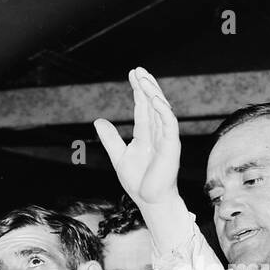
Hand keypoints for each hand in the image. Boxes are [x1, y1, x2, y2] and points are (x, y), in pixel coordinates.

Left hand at [94, 67, 179, 209]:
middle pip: (152, 103)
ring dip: (153, 93)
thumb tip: (99, 121)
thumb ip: (110, 138)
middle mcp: (157, 132)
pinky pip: (169, 124)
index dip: (137, 89)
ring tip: (144, 79)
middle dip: (146, 85)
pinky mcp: (171, 146)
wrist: (149, 200)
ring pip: (161, 110)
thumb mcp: (118, 155)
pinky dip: (162, 111)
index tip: (132, 73)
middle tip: (138, 69)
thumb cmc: (138, 181)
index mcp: (145, 133)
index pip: (142, 106)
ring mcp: (165, 138)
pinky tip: (154, 99)